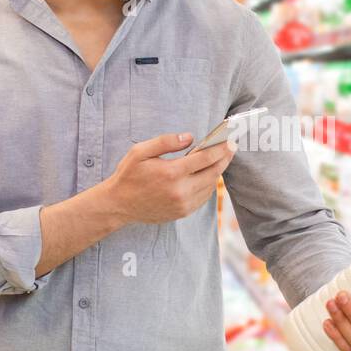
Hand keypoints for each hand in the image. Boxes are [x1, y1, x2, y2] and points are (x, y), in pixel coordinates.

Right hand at [104, 132, 235, 224]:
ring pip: (210, 186)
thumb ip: (166, 142)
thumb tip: (190, 137)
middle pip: (213, 173)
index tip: (230, 141)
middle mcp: (180, 191)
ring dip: (217, 172)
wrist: (118, 205)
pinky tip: (207, 175)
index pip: (205, 158)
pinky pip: (203, 197)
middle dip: (224, 159)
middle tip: (231, 148)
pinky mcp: (182, 213)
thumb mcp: (140, 152)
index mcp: (171, 173)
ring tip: (221, 159)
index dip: (220, 149)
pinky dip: (208, 185)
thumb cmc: (128, 175)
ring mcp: (183, 204)